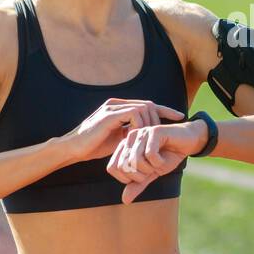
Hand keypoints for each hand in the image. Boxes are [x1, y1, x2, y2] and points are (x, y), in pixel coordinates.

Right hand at [61, 98, 184, 164]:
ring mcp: (113, 108)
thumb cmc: (93, 146)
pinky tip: (140, 137)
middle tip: (164, 133)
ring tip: (151, 138)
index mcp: (119, 109)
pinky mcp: (110, 115)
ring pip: (143, 108)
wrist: (74, 149)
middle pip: (148, 104)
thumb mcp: (118, 139)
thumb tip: (146, 137)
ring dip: (150, 124)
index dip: (164, 110)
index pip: (147, 105)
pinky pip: (134, 114)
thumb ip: (131, 133)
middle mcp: (116, 104)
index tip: (180, 116)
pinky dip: (140, 125)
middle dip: (160, 117)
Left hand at [106, 120, 206, 203]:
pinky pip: (150, 154)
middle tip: (152, 169)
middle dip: (140, 175)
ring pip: (136, 161)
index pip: (113, 168)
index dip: (127, 178)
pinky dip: (159, 162)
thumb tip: (125, 201)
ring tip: (158, 163)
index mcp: (125, 147)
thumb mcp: (151, 173)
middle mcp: (130, 139)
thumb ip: (137, 184)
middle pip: (124, 166)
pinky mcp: (154, 131)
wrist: (188, 142)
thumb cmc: (168, 156)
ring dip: (150, 168)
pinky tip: (164, 157)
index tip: (142, 175)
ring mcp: (141, 133)